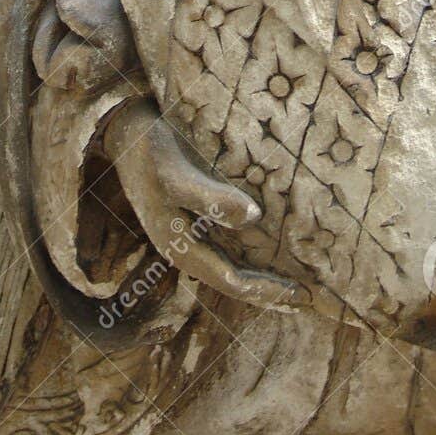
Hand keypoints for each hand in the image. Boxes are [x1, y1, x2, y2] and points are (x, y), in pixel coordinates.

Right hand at [107, 98, 310, 311]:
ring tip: (295, 285)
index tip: (301, 295)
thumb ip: (211, 199)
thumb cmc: (151, 154)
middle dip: (269, 293)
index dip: (267, 291)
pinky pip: (230, 248)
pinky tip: (270, 251)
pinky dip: (253, 256)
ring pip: (232, 267)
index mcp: (180, 248)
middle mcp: (187, 249)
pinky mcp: (195, 220)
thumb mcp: (177, 175)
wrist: (127, 134)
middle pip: (234, 282)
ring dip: (262, 278)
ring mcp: (190, 236)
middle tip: (308, 300)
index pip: (232, 282)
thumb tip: (254, 216)